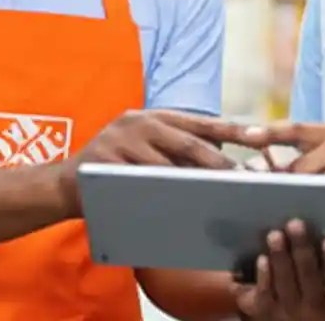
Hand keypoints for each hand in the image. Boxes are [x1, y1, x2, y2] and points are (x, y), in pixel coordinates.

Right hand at [57, 110, 241, 213]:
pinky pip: (140, 182)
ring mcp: (120, 141)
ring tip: (220, 196)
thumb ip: (174, 151)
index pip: (200, 123)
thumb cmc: (114, 169)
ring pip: (166, 166)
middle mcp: (138, 122)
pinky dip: (161, 195)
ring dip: (194, 183)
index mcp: (153, 117)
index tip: (261, 137)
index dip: (232, 129)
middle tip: (246, 179)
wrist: (63, 184)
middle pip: (188, 144)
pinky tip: (180, 207)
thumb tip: (224, 164)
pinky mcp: (104, 163)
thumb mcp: (143, 149)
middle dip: (219, 163)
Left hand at [232, 219, 324, 320]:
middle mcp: (314, 309)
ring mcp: (287, 312)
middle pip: (309, 279)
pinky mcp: (263, 311)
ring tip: (276, 234)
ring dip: (280, 258)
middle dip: (303, 252)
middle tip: (296, 223)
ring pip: (284, 283)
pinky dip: (262, 277)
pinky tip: (261, 258)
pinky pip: (262, 295)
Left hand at [241, 124, 324, 205]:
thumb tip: (282, 173)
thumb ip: (322, 158)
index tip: (242, 135)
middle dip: (281, 182)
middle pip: (304, 164)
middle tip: (256, 196)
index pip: (296, 128)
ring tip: (280, 213)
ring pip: (322, 180)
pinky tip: (320, 220)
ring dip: (302, 197)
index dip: (268, 131)